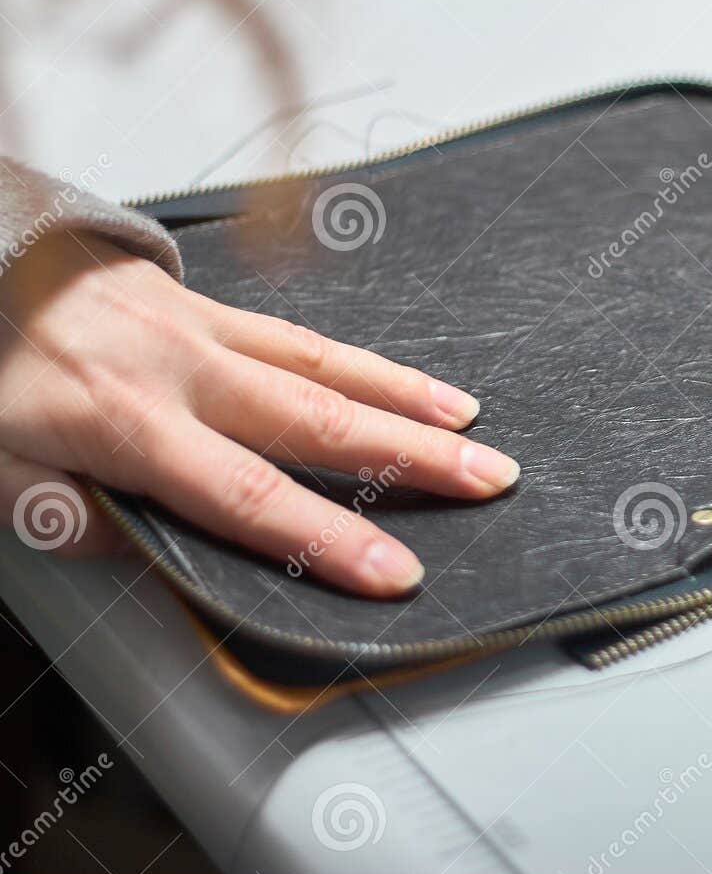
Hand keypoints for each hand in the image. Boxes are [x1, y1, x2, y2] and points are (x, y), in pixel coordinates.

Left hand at [0, 232, 519, 596]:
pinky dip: (362, 357)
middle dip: (413, 456)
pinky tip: (401, 378)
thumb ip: (61, 514)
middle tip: (487, 478)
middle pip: (320, 422)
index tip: (395, 571)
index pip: (250, 497)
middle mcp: (184, 373)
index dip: (330, 540)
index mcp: (130, 425)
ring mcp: (202, 329)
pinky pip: (300, 332)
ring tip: (470, 423)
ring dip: (406, 397)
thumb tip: (135, 544)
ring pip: (326, 366)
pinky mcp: (206, 303)